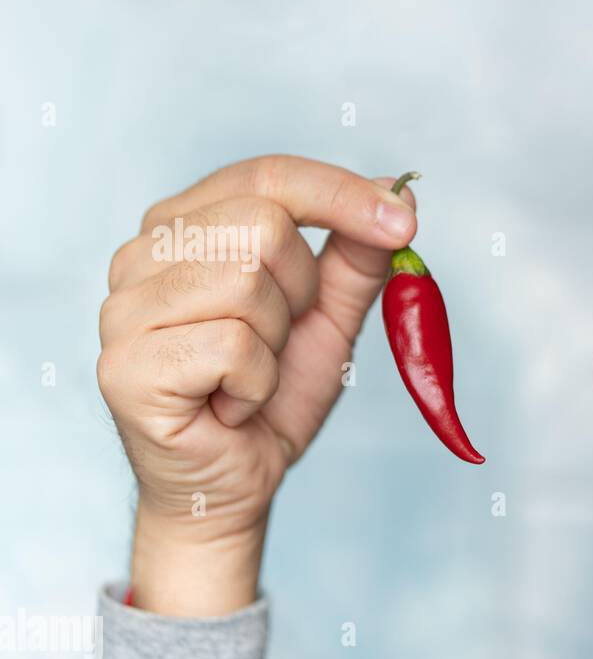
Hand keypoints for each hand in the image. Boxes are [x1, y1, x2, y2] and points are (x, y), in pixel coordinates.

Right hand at [98, 156, 416, 614]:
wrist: (236, 483)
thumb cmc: (272, 397)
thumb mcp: (329, 317)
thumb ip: (356, 256)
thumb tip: (396, 193)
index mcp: (185, 226)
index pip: (267, 175)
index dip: (341, 194)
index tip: (403, 225)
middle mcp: (142, 254)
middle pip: (263, 223)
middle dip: (301, 291)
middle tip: (279, 341)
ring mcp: (123, 308)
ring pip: (247, 284)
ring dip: (276, 343)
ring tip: (249, 376)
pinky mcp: (124, 365)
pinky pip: (232, 346)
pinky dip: (256, 385)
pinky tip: (230, 406)